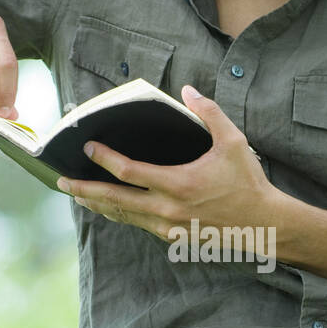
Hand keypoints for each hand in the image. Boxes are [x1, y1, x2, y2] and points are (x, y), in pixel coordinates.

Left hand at [55, 85, 281, 240]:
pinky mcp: (173, 237)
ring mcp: (168, 227)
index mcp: (178, 184)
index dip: (104, 160)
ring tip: (78, 196)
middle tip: (62, 183)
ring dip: (98, 205)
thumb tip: (187, 90)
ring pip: (123, 216)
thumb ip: (208, 113)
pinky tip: (110, 208)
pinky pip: (138, 225)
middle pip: (114, 201)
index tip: (87, 148)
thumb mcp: (232, 142)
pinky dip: (121, 215)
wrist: (265, 225)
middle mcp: (167, 209)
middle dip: (85, 191)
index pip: (129, 172)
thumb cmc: (249, 183)